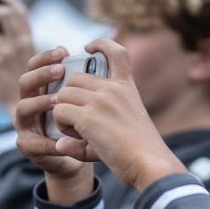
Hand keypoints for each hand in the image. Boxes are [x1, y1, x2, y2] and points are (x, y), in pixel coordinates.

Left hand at [0, 0, 36, 114]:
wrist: (22, 105)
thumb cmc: (26, 81)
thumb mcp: (29, 56)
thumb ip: (20, 39)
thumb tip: (8, 20)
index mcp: (29, 41)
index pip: (20, 12)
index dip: (10, 0)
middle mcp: (18, 44)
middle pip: (3, 15)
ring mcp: (5, 53)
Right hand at [13, 47, 91, 186]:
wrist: (79, 156)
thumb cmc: (84, 124)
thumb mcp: (87, 101)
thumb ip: (88, 83)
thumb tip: (98, 57)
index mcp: (41, 88)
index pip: (35, 65)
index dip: (46, 56)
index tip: (63, 51)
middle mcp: (29, 102)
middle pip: (25, 82)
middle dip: (42, 74)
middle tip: (61, 70)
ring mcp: (25, 124)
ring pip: (23, 107)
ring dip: (40, 102)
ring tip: (57, 101)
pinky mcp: (27, 145)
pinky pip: (32, 142)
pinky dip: (47, 142)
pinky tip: (61, 142)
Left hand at [17, 39, 187, 192]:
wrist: (150, 164)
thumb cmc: (139, 152)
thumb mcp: (121, 130)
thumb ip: (94, 125)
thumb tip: (60, 144)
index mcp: (126, 87)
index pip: (117, 52)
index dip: (101, 44)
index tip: (88, 48)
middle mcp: (113, 88)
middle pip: (74, 79)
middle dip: (70, 98)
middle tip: (78, 121)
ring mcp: (100, 100)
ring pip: (64, 94)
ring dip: (64, 113)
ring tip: (77, 132)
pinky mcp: (88, 116)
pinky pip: (60, 111)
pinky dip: (62, 125)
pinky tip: (76, 138)